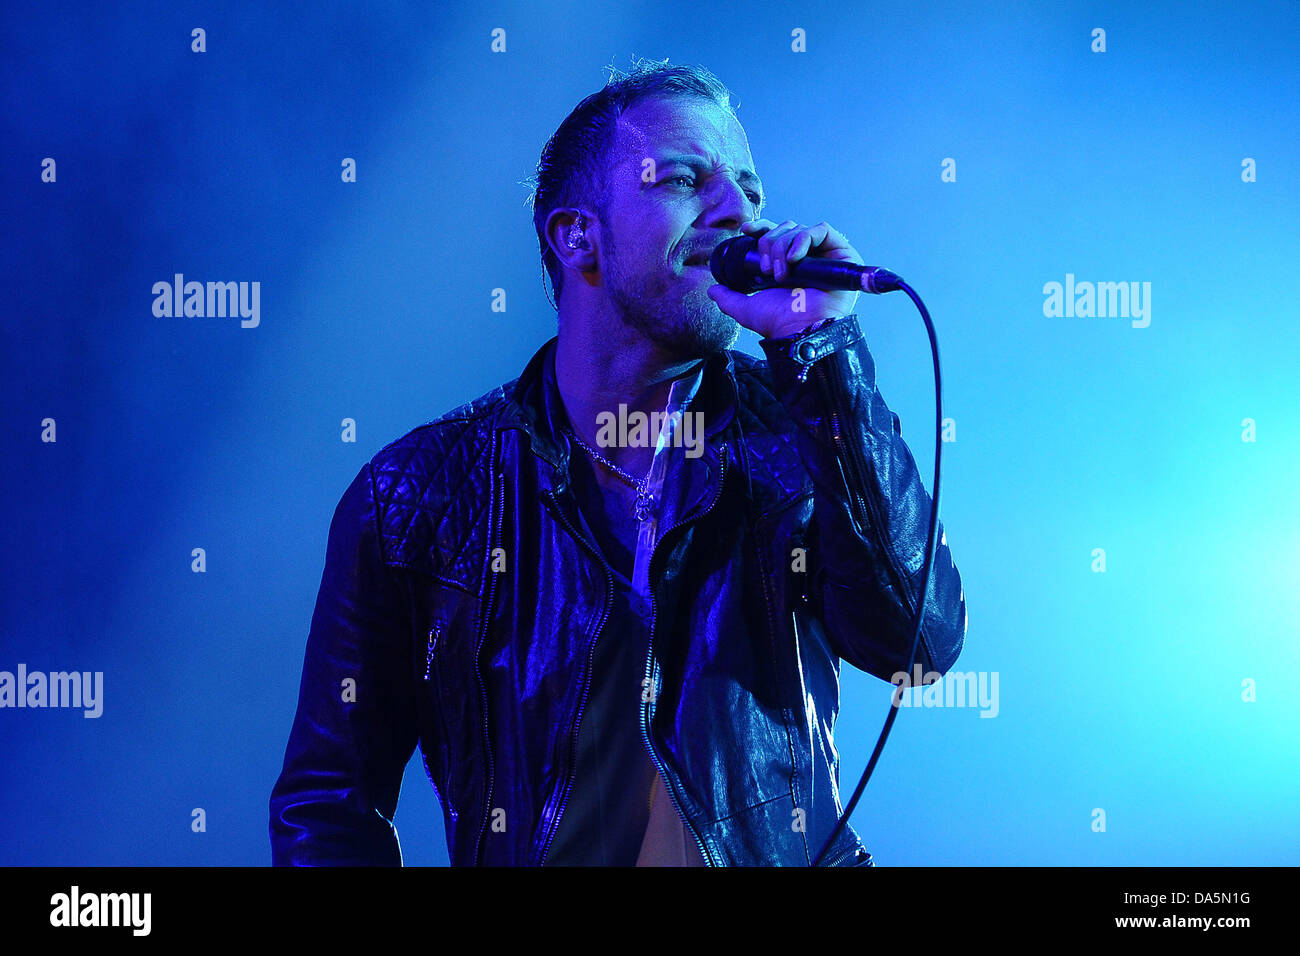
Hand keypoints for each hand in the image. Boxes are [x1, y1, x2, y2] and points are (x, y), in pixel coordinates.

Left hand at [707, 218, 862, 338]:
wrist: (800, 330)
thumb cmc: (779, 322)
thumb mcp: (746, 308)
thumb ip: (728, 299)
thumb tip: (712, 291)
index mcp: (786, 264)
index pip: (774, 235)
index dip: (761, 229)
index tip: (746, 230)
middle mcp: (806, 257)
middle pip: (784, 229)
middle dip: (769, 245)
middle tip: (766, 271)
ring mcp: (824, 255)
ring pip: (799, 230)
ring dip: (783, 248)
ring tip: (780, 274)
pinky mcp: (842, 253)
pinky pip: (821, 230)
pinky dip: (804, 239)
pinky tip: (794, 258)